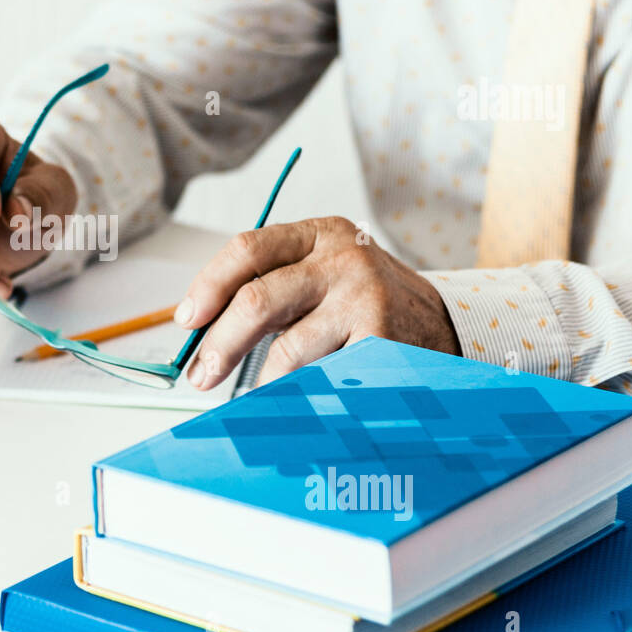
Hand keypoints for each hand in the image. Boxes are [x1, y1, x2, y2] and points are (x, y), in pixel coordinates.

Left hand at [174, 217, 460, 389]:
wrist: (445, 325)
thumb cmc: (365, 304)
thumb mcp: (321, 277)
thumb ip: (269, 290)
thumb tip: (201, 330)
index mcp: (319, 234)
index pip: (247, 249)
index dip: (208, 286)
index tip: (186, 320)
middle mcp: (342, 258)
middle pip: (257, 301)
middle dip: (219, 344)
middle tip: (201, 375)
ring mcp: (364, 298)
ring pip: (286, 352)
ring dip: (264, 382)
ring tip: (264, 393)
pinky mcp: (381, 340)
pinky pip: (320, 379)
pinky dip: (302, 396)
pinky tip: (304, 398)